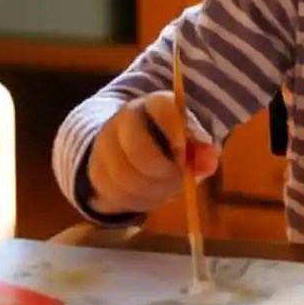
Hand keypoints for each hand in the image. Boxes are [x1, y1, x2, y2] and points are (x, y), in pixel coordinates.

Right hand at [87, 92, 219, 214]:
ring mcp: (104, 144)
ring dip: (152, 191)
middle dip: (165, 173)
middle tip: (178, 178)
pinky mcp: (94, 170)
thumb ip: (203, 149)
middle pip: (140, 152)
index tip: (187, 156)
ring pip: (126, 178)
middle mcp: (123, 119)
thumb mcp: (193, 141)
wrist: (129, 143)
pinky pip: (115, 194)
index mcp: (154, 103)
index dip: (178, 136)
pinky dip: (137, 201)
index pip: (162, 109)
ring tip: (167, 188)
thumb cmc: (171, 140)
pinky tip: (150, 194)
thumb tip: (209, 163)